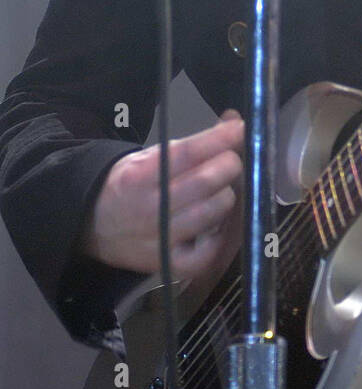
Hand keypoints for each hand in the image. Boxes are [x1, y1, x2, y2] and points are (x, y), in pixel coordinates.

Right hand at [79, 111, 244, 278]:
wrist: (94, 227)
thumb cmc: (129, 186)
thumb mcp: (150, 157)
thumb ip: (192, 144)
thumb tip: (233, 123)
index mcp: (139, 177)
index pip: (187, 154)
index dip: (220, 139)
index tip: (241, 129)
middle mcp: (149, 210)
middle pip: (206, 182)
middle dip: (229, 164)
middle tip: (230, 161)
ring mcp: (161, 240)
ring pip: (215, 211)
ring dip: (228, 195)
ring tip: (221, 190)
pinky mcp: (171, 265)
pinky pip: (211, 251)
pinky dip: (222, 234)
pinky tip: (217, 222)